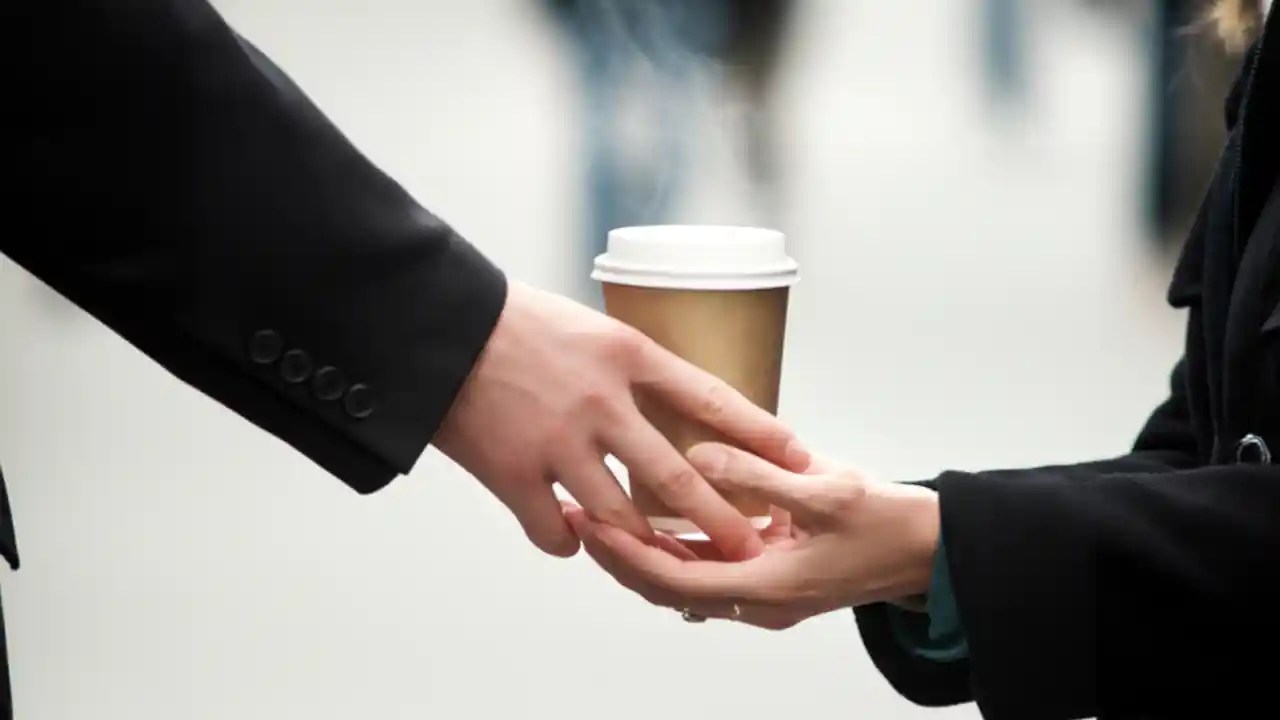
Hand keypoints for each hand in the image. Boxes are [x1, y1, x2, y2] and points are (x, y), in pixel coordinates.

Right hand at [434, 282, 810, 559]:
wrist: (437, 325)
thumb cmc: (513, 320)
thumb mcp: (587, 327)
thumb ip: (627, 368)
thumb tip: (664, 402)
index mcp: (626, 356)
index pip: (711, 398)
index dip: (759, 433)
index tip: (797, 455)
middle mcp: (602, 403)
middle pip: (678, 479)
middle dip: (723, 522)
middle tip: (752, 550)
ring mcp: (558, 442)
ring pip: (622, 519)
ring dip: (650, 547)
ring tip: (674, 564)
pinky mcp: (513, 472)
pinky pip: (555, 531)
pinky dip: (569, 543)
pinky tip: (575, 541)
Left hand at [564, 443, 938, 629]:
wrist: (930, 551)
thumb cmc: (889, 524)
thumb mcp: (829, 490)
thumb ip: (761, 475)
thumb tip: (701, 457)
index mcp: (767, 588)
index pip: (673, 579)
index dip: (625, 553)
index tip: (589, 522)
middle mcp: (756, 601)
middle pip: (664, 586)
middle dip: (615, 554)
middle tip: (573, 514)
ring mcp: (759, 592)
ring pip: (680, 579)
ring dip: (637, 550)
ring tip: (595, 512)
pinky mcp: (765, 576)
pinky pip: (703, 567)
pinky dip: (669, 546)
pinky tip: (646, 517)